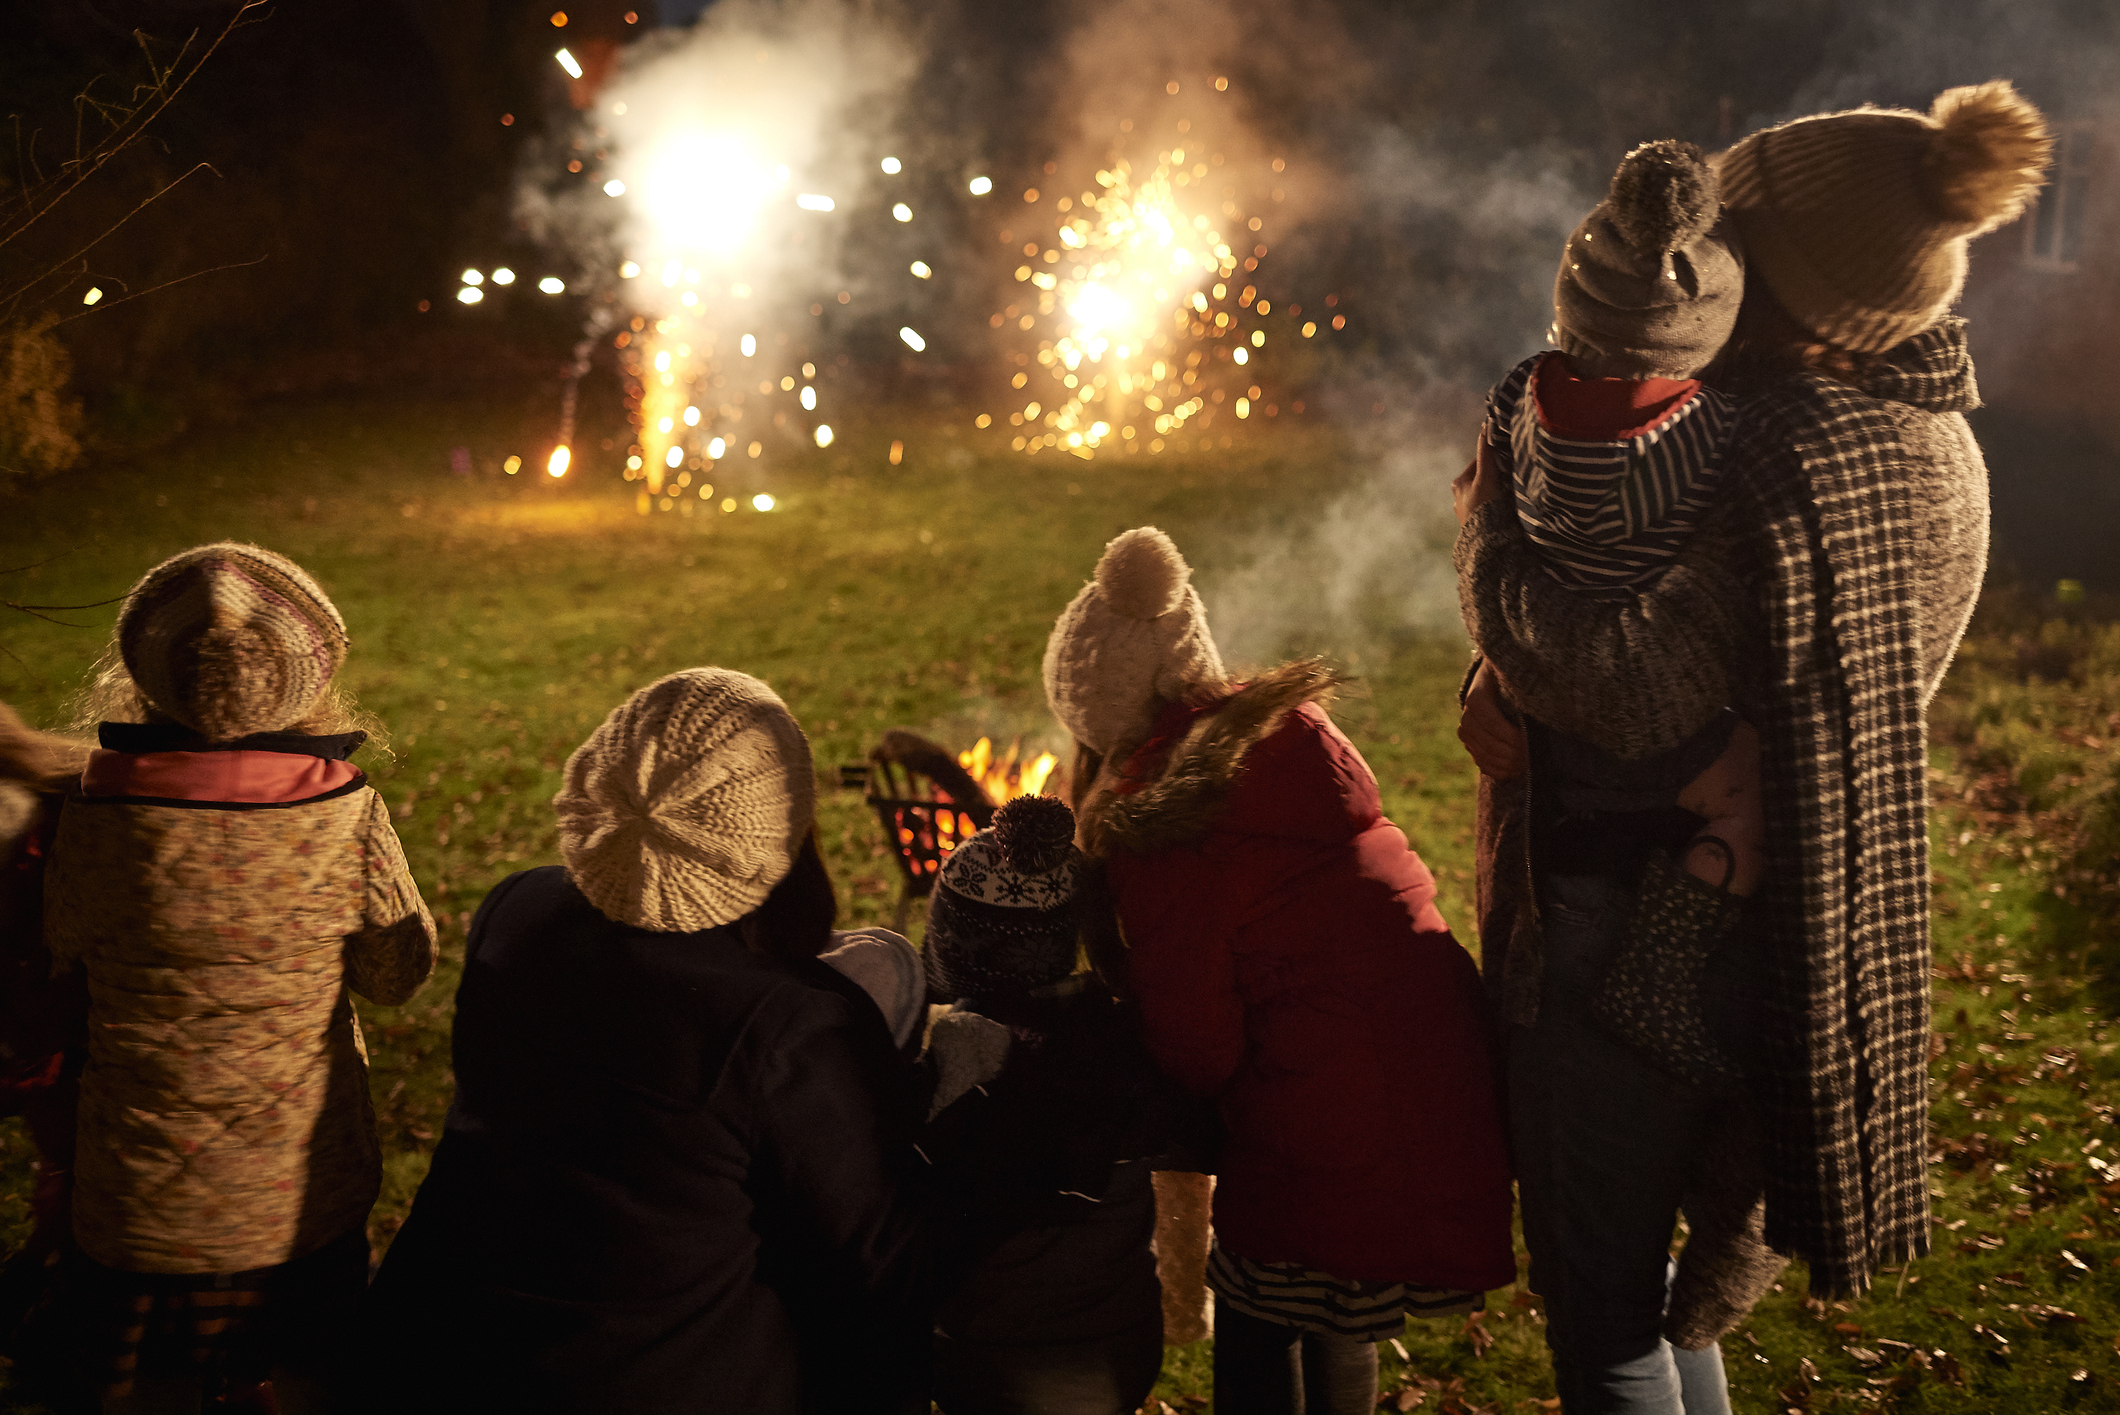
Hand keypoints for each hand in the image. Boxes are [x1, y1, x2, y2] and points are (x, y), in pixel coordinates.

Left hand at [1452, 420, 1504, 526]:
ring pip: (1485, 495)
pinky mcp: (1473, 526)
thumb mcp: (1486, 476)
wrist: (1485, 542)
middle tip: (1512, 480)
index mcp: (1459, 483)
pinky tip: (1504, 512)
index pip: (1480, 463)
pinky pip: (1486, 511)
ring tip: (1510, 497)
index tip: (1509, 461)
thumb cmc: (1485, 506)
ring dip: (1496, 494)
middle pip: (1482, 479)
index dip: (1495, 461)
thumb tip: (1485, 425)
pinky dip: (1494, 508)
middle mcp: (1458, 497)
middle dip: (1495, 478)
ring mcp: (1465, 512)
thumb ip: (1486, 453)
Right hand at [1457, 659, 1525, 780]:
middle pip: (1489, 743)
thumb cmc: (1511, 676)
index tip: (1530, 741)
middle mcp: (1467, 716)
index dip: (1511, 736)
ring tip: (1528, 765)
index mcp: (1477, 696)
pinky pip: (1482, 764)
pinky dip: (1498, 771)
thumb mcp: (1515, 674)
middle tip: (1534, 757)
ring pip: (1484, 756)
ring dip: (1507, 765)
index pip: (1492, 723)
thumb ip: (1525, 685)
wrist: (1496, 680)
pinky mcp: (1470, 744)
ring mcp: (1466, 732)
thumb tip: (1547, 698)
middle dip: (1513, 753)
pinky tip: (1515, 771)